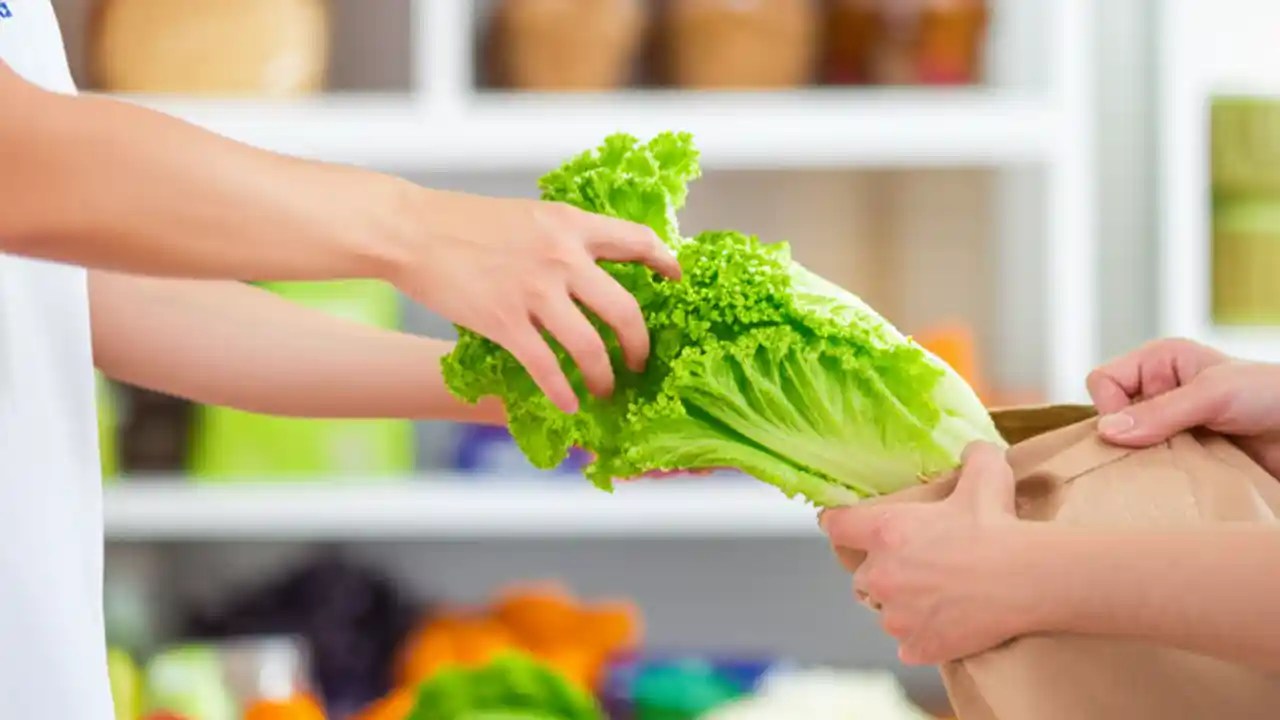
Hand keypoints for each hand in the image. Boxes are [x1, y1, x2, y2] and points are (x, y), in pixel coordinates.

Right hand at [396, 190, 680, 414]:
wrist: (411, 229)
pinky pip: (546, 367)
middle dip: (639, 345)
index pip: (637, 240)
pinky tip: (568, 403)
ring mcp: (535, 291)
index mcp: (570, 224)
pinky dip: (562, 391)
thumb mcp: (528, 217)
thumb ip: (562, 239)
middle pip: (625, 310)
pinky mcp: (505, 321)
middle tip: (639, 361)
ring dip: (604, 377)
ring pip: (591, 347)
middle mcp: (562, 257)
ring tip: (605, 389)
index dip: (665, 261)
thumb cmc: (463, 222)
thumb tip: (589, 267)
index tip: (677, 278)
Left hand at [819, 443, 1031, 664]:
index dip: (840, 524)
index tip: (844, 527)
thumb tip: (973, 448)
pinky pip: (908, 645)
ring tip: (936, 598)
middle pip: (862, 576)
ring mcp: (896, 615)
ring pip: (885, 612)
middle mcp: (881, 574)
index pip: (836, 526)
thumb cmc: (1000, 526)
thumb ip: (972, 457)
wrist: (1026, 579)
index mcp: (885, 532)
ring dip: (902, 607)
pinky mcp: (917, 645)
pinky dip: (922, 639)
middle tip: (916, 569)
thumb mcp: (986, 475)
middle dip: (883, 573)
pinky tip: (946, 626)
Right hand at [1086, 338, 1279, 474]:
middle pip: (1112, 419)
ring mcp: (1173, 427)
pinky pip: (1155, 470)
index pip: (1104, 381)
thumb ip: (1160, 411)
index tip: (1134, 430)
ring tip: (1168, 474)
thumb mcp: (1214, 394)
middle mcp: (1161, 393)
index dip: (1110, 406)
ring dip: (1145, 464)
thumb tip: (1106, 431)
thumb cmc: (1272, 395)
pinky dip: (1162, 479)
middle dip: (1125, 443)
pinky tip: (1178, 485)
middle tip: (1148, 460)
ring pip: (1131, 448)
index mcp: (1160, 363)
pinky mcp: (1187, 457)